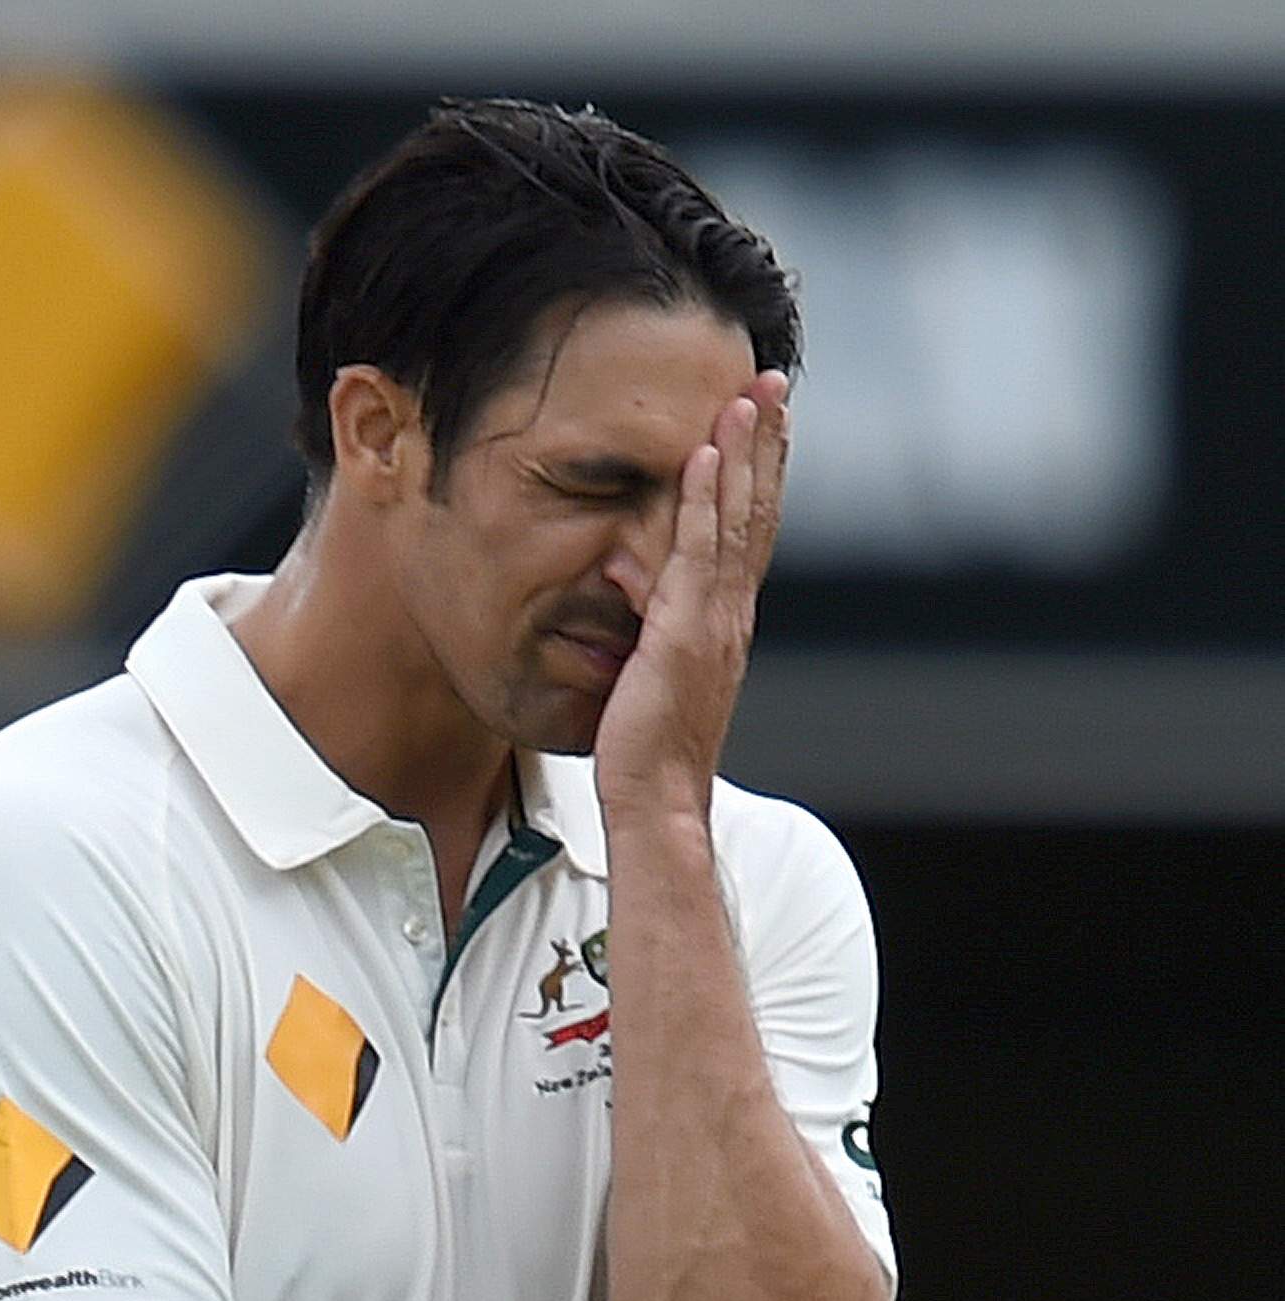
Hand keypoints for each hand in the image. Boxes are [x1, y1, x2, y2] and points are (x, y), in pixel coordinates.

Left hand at [593, 371, 789, 818]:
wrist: (658, 803)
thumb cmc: (652, 757)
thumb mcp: (660, 683)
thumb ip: (662, 640)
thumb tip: (641, 608)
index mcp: (727, 625)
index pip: (749, 535)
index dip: (760, 476)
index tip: (765, 424)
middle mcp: (731, 616)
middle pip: (757, 513)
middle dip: (766, 445)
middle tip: (772, 382)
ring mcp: (713, 623)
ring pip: (735, 521)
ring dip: (744, 453)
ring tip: (748, 394)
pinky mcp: (684, 633)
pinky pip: (697, 552)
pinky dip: (704, 500)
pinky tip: (707, 453)